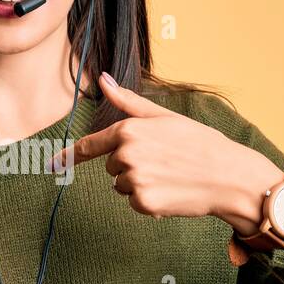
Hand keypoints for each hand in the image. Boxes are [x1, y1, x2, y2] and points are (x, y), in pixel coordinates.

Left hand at [50, 72, 283, 233]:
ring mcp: (134, 180)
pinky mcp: (144, 203)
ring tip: (170, 176)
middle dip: (131, 165)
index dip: (71, 155)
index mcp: (130, 130)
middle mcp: (127, 154)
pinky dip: (149, 201)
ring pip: (121, 186)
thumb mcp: (165, 117)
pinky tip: (171, 192)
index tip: (53, 164)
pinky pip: (134, 203)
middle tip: (164, 162)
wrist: (229, 176)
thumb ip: (129, 102)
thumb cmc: (200, 143)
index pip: (92, 145)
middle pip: (111, 167)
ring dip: (140, 184)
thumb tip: (103, 80)